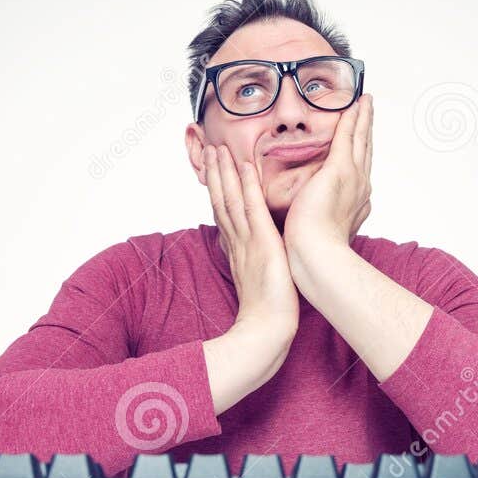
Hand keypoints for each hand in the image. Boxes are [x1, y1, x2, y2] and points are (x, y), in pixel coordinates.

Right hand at [204, 143, 298, 337]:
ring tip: (218, 148)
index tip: (213, 169)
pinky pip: (251, 207)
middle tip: (209, 147)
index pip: (225, 213)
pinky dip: (247, 185)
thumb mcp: (259, 282)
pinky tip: (244, 165)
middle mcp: (237, 242)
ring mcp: (247, 241)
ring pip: (230, 199)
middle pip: (221, 200)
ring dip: (224, 172)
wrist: (267, 330)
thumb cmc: (268, 313)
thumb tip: (263, 256)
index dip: (218, 189)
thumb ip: (257, 265)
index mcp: (237, 251)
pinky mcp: (261, 242)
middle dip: (215, 174)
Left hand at [282, 93, 372, 255]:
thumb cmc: (314, 249)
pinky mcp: (339, 170)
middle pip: (365, 150)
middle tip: (369, 110)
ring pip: (360, 139)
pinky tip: (354, 105)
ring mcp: (353, 177)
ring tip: (365, 102)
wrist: (317, 254)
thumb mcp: (323, 229)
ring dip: (363, 118)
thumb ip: (322, 217)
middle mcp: (360, 186)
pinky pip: (347, 137)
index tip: (363, 137)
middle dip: (367, 129)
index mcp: (356, 200)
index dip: (362, 150)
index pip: (359, 168)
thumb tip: (316, 214)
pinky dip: (352, 119)